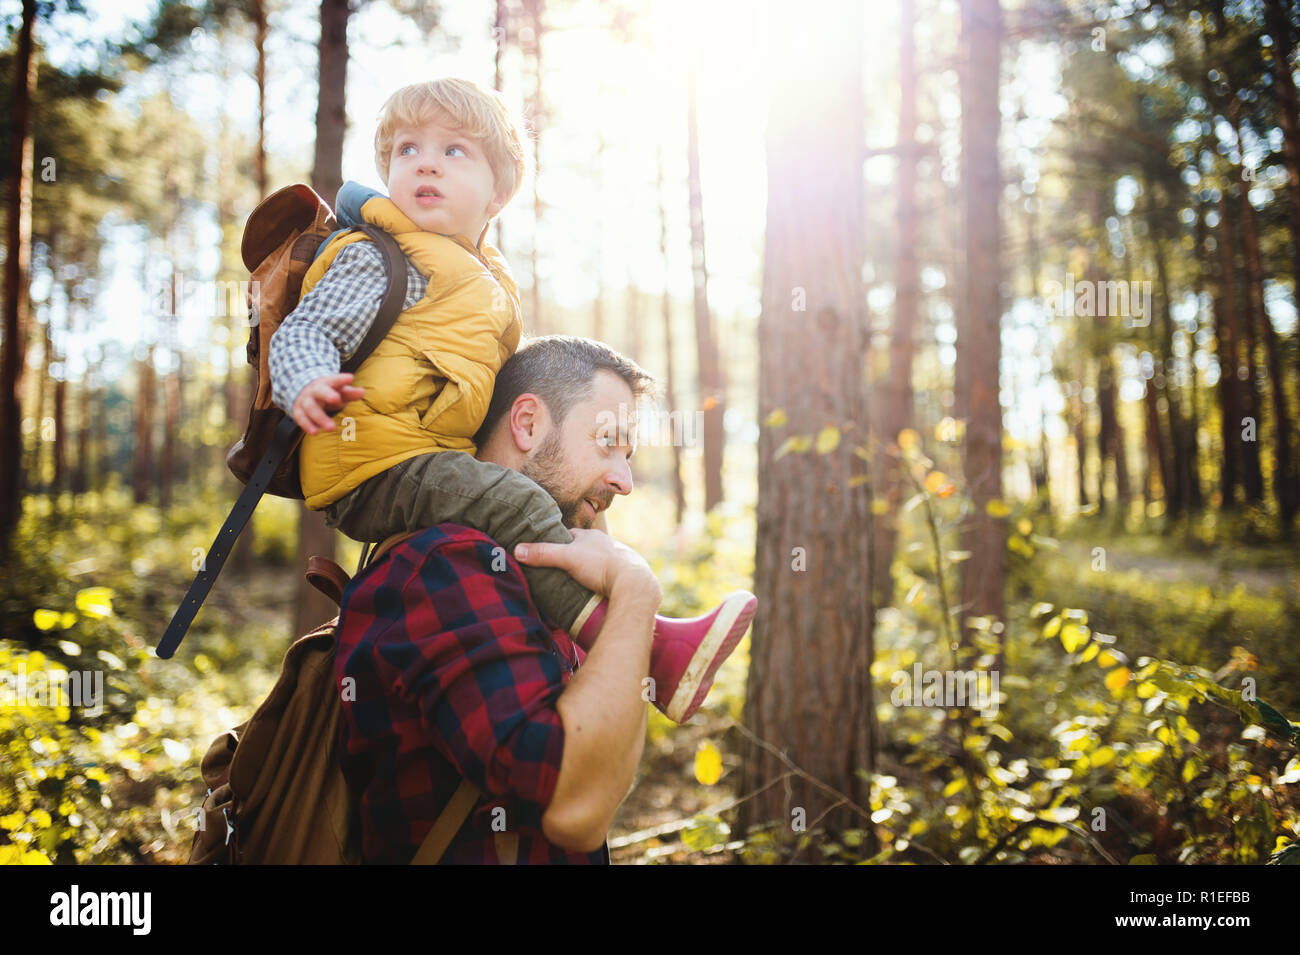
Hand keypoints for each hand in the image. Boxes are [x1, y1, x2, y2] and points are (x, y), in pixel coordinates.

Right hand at [290, 373, 364, 434]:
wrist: (303, 391)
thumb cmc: (328, 392)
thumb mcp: (339, 391)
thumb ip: (351, 393)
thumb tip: (362, 392)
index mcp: (327, 383)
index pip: (335, 380)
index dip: (342, 380)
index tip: (350, 378)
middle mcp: (314, 390)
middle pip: (320, 391)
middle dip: (327, 395)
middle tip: (336, 399)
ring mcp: (305, 400)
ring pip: (311, 408)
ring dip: (320, 418)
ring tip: (331, 427)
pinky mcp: (298, 411)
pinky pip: (301, 418)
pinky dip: (307, 425)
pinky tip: (315, 432)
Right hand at [514, 529, 660, 604]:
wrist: (633, 582)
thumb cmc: (600, 566)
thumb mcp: (567, 558)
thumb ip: (543, 554)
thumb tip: (517, 550)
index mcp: (592, 536)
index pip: (570, 535)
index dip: (558, 542)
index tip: (548, 550)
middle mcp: (607, 543)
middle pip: (585, 547)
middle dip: (575, 555)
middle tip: (562, 568)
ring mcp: (619, 557)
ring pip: (600, 560)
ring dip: (591, 567)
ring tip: (579, 580)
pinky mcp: (627, 573)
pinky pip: (612, 573)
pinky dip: (604, 578)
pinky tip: (599, 587)